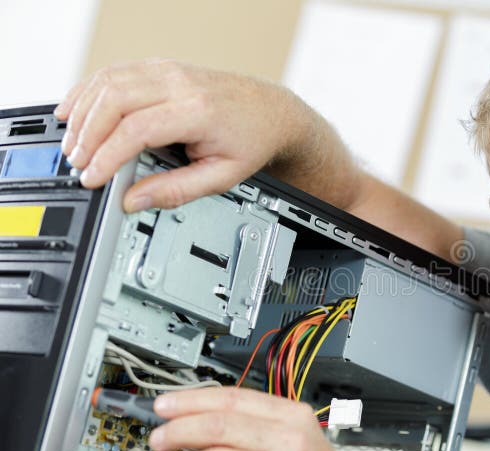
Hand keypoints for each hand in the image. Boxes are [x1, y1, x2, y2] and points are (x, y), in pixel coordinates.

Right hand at [55, 60, 307, 211]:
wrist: (272, 112)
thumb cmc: (251, 141)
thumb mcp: (222, 176)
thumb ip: (177, 190)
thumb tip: (133, 201)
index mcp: (198, 112)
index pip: (138, 129)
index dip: (108, 156)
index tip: (93, 178)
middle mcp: (181, 84)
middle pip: (115, 99)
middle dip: (88, 134)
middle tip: (77, 163)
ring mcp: (169, 70)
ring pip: (109, 80)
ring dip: (83, 111)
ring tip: (72, 144)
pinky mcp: (161, 67)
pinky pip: (115, 71)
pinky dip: (89, 91)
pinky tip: (75, 111)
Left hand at [149, 387, 386, 450]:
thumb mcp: (297, 433)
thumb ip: (258, 420)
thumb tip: (202, 412)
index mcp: (291, 416)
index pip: (232, 398)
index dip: (191, 399)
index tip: (166, 404)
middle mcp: (287, 441)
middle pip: (218, 425)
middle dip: (179, 429)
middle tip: (159, 436)